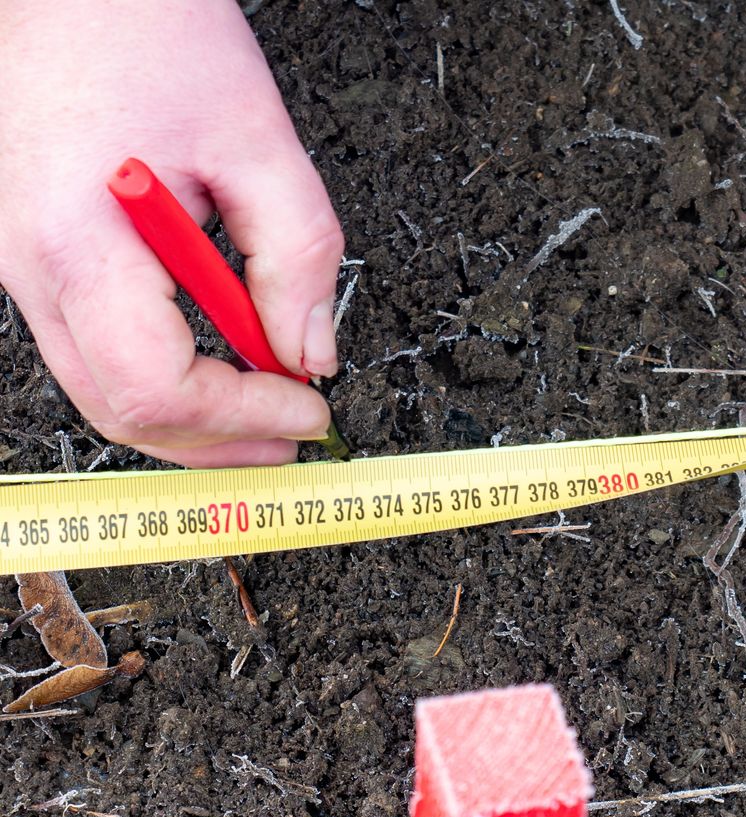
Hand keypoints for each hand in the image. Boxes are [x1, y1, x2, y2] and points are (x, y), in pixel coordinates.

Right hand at [0, 0, 343, 466]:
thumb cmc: (151, 35)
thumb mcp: (261, 144)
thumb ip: (299, 260)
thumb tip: (312, 355)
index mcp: (81, 243)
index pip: (156, 388)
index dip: (243, 416)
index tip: (311, 408)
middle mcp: (33, 269)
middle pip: (121, 412)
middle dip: (220, 442)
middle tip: (295, 436)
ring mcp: (24, 270)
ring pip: (105, 392)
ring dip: (195, 418)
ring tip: (271, 409)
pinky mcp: (39, 261)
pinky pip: (100, 350)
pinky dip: (167, 377)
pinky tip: (224, 366)